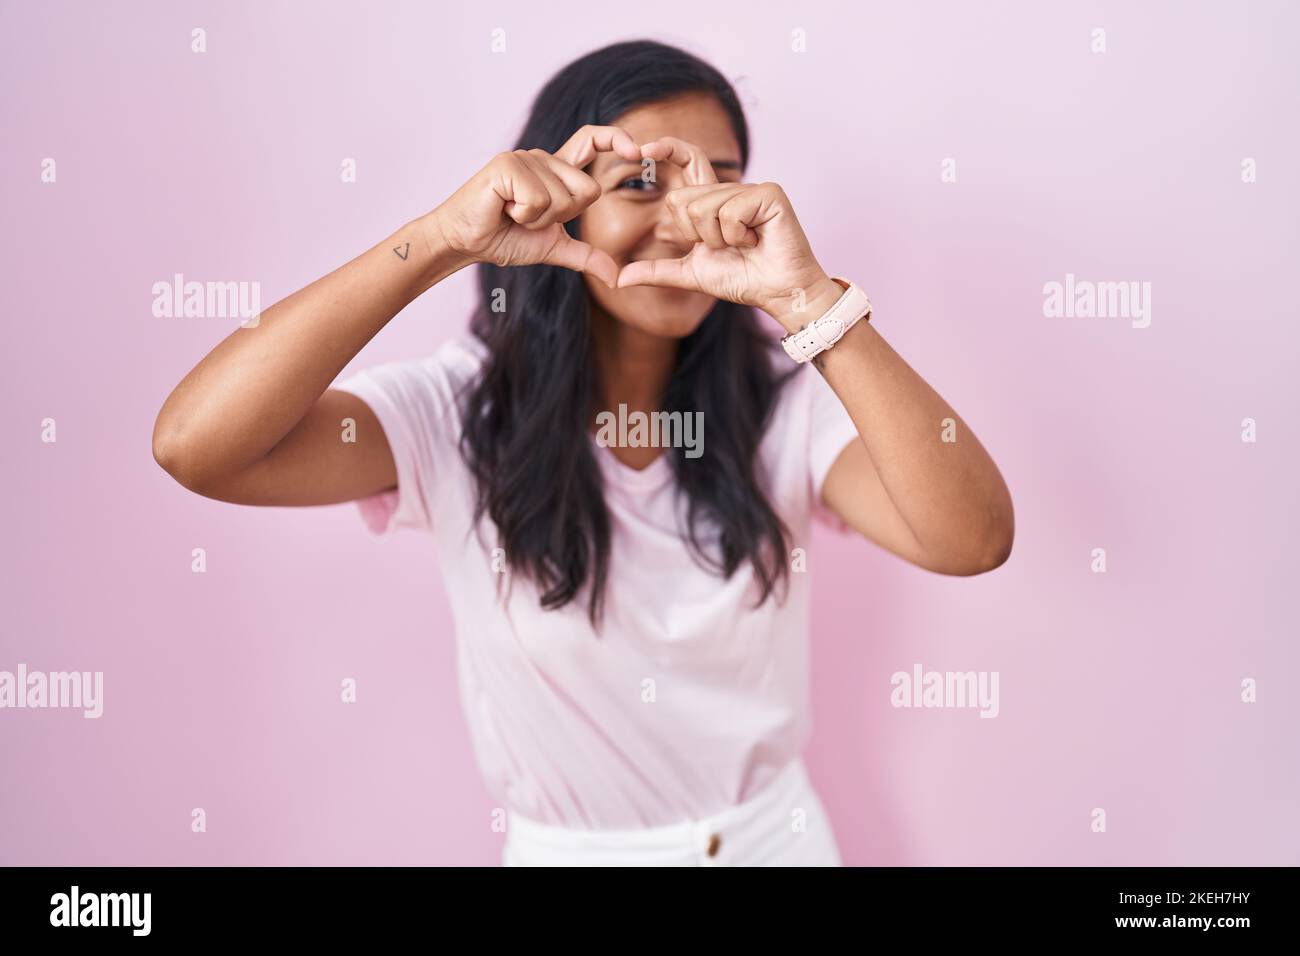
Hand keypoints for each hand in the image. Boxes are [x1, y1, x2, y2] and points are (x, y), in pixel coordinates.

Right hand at [425, 125, 643, 287]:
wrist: (465, 243)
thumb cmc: (503, 239)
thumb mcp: (552, 248)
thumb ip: (585, 256)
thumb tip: (616, 277)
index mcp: (555, 171)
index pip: (592, 140)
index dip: (616, 139)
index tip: (637, 150)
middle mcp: (543, 157)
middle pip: (588, 189)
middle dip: (564, 216)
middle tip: (529, 217)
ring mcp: (525, 157)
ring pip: (563, 198)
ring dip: (538, 219)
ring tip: (512, 213)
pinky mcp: (508, 165)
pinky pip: (538, 199)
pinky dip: (523, 215)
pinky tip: (503, 208)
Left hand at [616, 137, 841, 331]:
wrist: (778, 293)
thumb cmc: (742, 280)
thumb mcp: (690, 274)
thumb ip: (656, 271)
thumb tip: (619, 279)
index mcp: (712, 200)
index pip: (687, 160)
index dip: (666, 149)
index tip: (642, 149)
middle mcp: (730, 188)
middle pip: (681, 199)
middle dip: (696, 234)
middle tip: (725, 246)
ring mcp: (750, 188)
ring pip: (703, 208)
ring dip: (719, 239)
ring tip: (744, 245)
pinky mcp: (768, 193)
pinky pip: (729, 212)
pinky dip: (737, 236)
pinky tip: (756, 240)